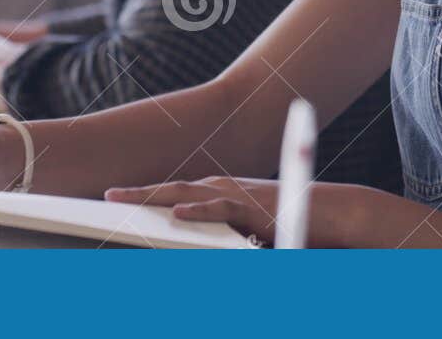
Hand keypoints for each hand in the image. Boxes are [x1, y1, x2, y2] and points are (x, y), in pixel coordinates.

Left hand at [104, 177, 376, 247]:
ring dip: (154, 196)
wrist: (334, 216)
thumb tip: (196, 252)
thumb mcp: (250, 236)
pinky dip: (198, 210)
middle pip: (173, 189)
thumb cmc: (294, 227)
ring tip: (123, 198)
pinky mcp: (255, 207)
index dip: (147, 196)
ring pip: (187, 193)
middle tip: (107, 194)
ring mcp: (239, 196)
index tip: (118, 201)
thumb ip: (226, 241)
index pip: (177, 194)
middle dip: (139, 192)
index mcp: (222, 196)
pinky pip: (221, 208)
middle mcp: (226, 190)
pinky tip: (175, 214)